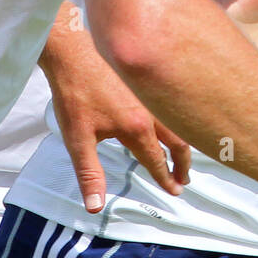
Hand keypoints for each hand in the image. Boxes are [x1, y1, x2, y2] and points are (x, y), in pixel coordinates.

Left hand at [39, 8, 190, 212]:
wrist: (73, 51)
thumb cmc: (74, 94)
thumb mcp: (77, 139)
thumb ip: (90, 174)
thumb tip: (96, 206)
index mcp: (137, 128)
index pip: (157, 160)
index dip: (166, 179)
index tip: (175, 191)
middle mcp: (152, 111)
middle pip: (178, 143)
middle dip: (183, 164)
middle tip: (183, 179)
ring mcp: (152, 94)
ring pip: (178, 122)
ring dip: (184, 142)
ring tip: (183, 154)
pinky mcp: (146, 80)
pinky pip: (172, 104)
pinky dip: (178, 119)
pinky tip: (170, 119)